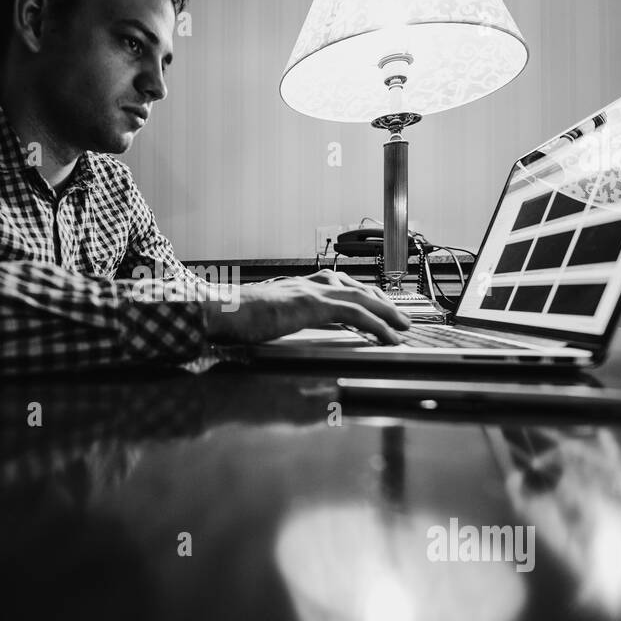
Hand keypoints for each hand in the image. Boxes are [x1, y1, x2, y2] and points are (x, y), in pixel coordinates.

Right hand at [201, 269, 408, 344]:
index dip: (360, 296)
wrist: (217, 310)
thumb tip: (287, 329)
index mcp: (295, 286)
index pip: (336, 286)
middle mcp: (307, 283)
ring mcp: (311, 291)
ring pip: (361, 297)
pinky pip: (355, 313)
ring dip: (386, 312)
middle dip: (380, 301)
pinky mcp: (313, 304)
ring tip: (402, 327)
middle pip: (355, 287)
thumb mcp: (263, 319)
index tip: (375, 305)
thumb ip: (280, 321)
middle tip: (398, 316)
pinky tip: (388, 336)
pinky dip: (377, 324)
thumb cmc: (231, 317)